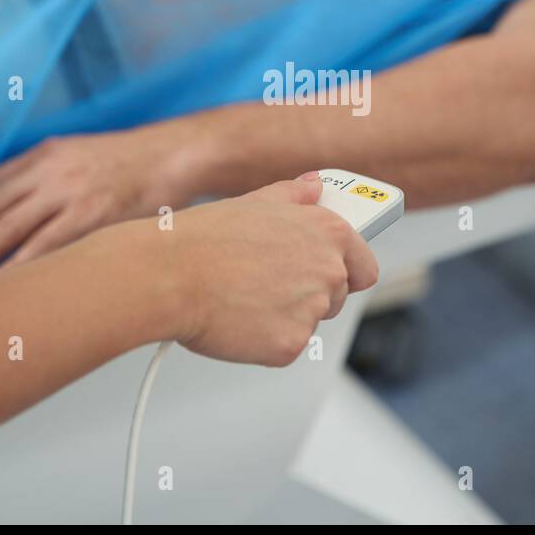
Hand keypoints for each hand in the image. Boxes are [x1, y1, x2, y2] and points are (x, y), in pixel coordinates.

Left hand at [0, 126, 195, 286]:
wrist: (175, 156)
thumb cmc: (132, 161)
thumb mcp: (79, 155)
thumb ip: (46, 176)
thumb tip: (13, 209)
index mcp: (44, 155)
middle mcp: (50, 171)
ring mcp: (69, 193)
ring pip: (8, 229)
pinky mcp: (92, 216)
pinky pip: (45, 246)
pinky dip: (18, 266)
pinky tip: (1, 283)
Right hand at [158, 174, 378, 366]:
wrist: (169, 276)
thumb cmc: (204, 239)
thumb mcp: (256, 202)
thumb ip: (295, 196)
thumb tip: (314, 187)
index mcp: (328, 232)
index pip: (364, 265)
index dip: (348, 271)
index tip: (334, 273)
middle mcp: (329, 270)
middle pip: (337, 296)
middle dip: (308, 294)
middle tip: (265, 284)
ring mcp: (312, 310)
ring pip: (308, 322)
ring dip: (283, 316)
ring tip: (243, 297)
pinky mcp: (290, 344)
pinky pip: (285, 348)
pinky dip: (263, 341)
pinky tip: (237, 319)